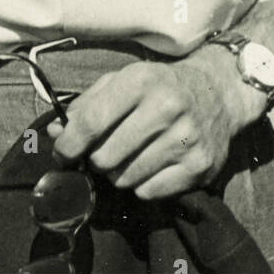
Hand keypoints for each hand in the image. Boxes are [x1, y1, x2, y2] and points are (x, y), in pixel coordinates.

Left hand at [46, 46, 266, 200]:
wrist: (218, 92)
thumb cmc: (160, 86)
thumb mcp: (124, 80)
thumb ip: (87, 105)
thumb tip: (56, 133)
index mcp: (141, 80)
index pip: (91, 121)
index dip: (68, 143)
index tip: (62, 152)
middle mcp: (166, 107)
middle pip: (105, 156)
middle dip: (96, 159)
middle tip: (105, 151)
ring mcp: (185, 139)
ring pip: (125, 179)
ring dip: (119, 173)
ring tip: (131, 155)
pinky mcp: (200, 166)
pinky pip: (149, 192)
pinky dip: (143, 184)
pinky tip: (152, 164)